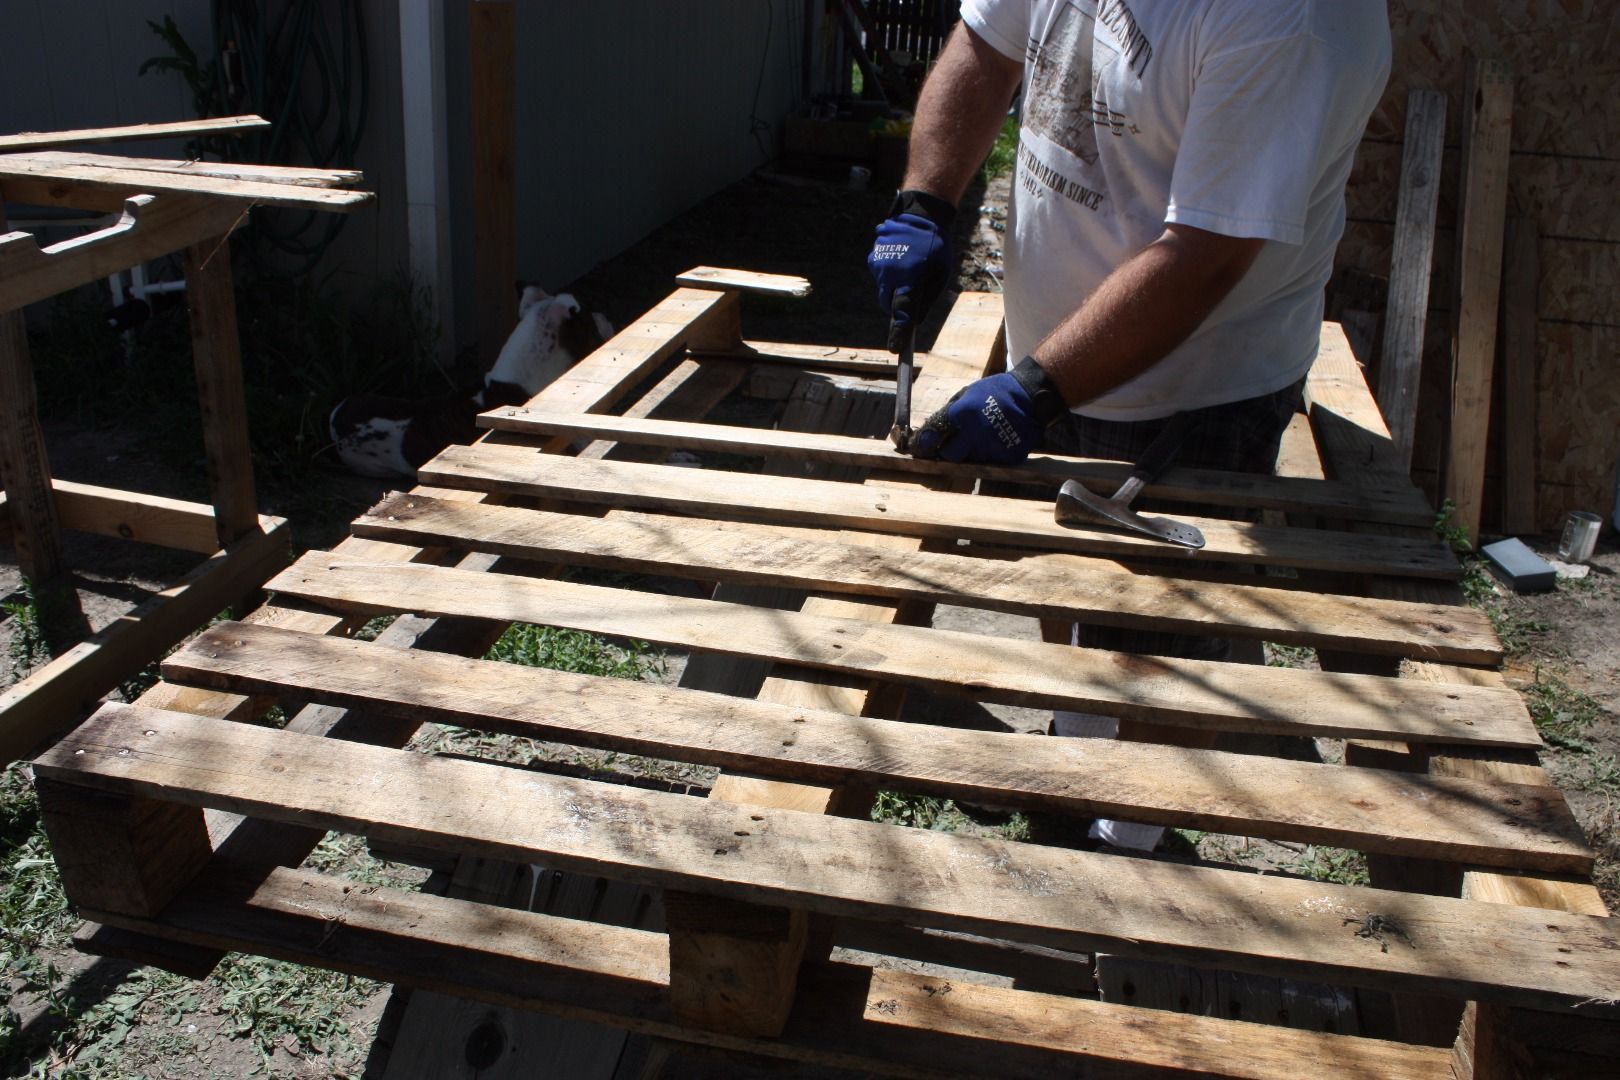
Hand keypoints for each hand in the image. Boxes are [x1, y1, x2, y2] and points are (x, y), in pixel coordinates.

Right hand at [866, 191, 954, 333]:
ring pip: (883, 289)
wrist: (921, 214)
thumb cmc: (937, 247)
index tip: (895, 349)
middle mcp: (889, 272)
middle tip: (911, 290)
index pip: (901, 312)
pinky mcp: (872, 257)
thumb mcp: (941, 274)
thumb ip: (927, 299)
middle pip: (887, 304)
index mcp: (909, 277)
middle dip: (897, 304)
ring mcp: (878, 264)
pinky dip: (888, 272)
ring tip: (909, 266)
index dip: (898, 332)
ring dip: (893, 285)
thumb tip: (914, 320)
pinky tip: (900, 258)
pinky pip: (880, 274)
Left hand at [911, 358, 1069, 464]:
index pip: (933, 438)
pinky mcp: (1006, 457)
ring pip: (971, 460)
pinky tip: (996, 438)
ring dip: (972, 451)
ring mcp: (991, 447)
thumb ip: (947, 415)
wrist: (1031, 396)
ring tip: (984, 434)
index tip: (921, 449)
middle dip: (949, 451)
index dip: (924, 445)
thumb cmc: (996, 392)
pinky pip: (990, 461)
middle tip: (956, 442)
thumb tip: (928, 434)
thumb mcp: (967, 394)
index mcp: (961, 414)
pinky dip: (990, 453)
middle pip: (950, 456)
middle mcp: (974, 434)